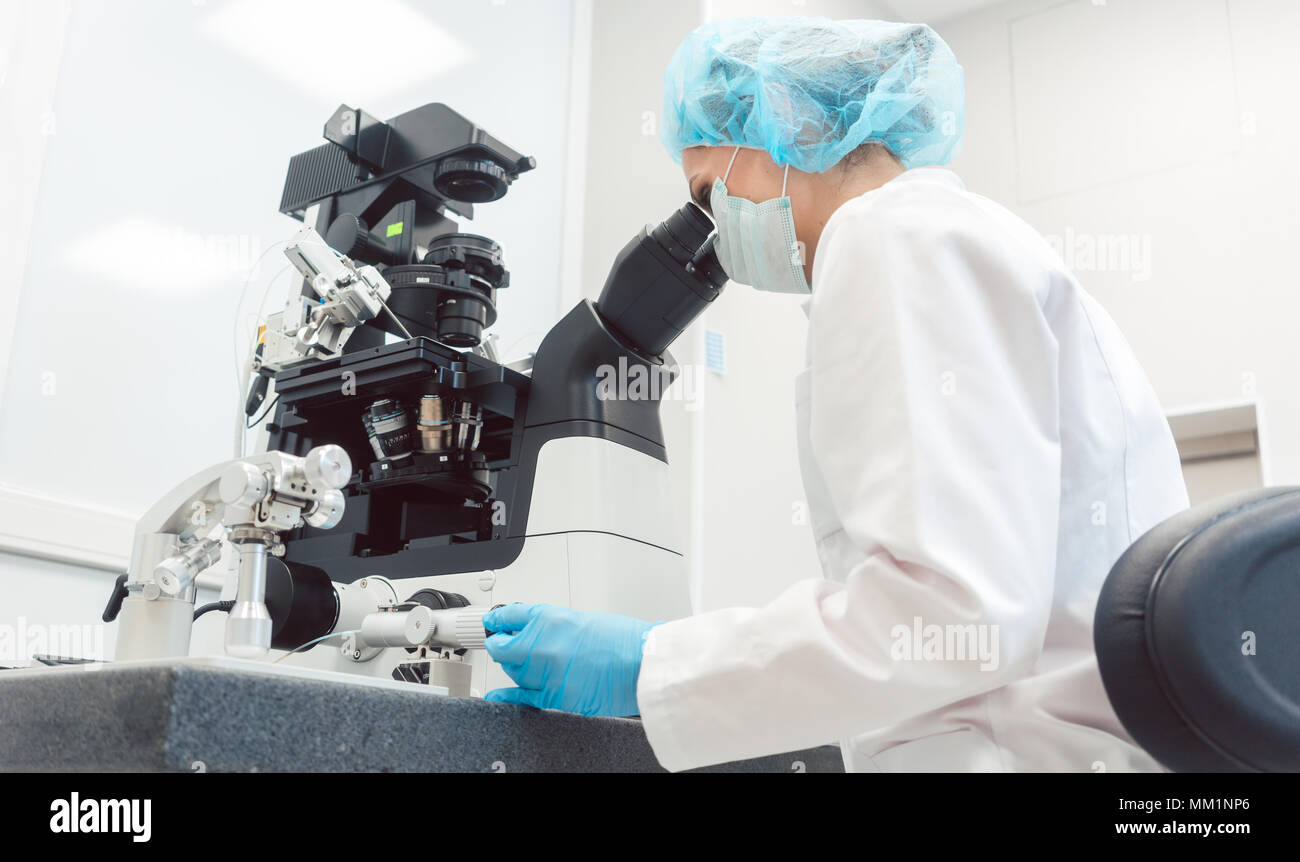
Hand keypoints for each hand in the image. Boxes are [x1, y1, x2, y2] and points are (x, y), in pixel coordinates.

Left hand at [482, 603, 659, 716]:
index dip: (498, 622)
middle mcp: (542, 644)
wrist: (642, 663)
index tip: (494, 624)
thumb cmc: (623, 640)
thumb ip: (555, 627)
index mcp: (550, 619)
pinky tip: (497, 695)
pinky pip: (522, 697)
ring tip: (527, 664)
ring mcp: (546, 672)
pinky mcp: (555, 696)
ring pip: (514, 671)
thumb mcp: (583, 619)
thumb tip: (537, 633)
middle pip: (505, 648)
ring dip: (516, 668)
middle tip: (504, 645)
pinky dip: (506, 696)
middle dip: (502, 646)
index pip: (510, 617)